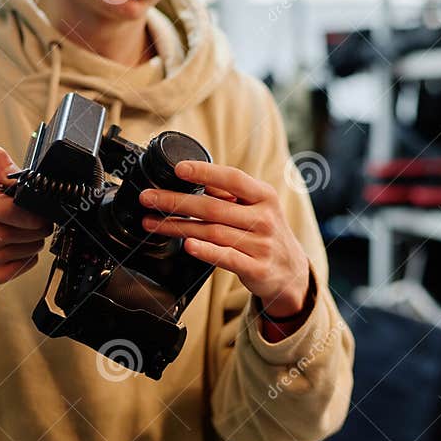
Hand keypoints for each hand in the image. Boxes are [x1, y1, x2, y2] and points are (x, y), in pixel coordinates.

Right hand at [0, 146, 52, 288]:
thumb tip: (16, 173)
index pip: (31, 214)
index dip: (37, 207)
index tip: (28, 201)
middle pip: (38, 232)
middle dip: (37, 221)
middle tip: (22, 214)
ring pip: (35, 248)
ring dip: (31, 237)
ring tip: (14, 227)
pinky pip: (28, 264)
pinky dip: (26, 254)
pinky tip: (11, 243)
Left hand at [139, 161, 309, 317]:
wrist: (292, 272)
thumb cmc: (266, 233)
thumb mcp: (258, 207)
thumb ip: (231, 193)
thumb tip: (196, 177)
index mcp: (264, 196)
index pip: (232, 178)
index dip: (204, 172)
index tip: (178, 169)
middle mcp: (264, 218)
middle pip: (213, 207)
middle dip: (175, 201)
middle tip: (148, 197)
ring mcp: (261, 245)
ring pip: (211, 232)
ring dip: (177, 226)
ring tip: (152, 222)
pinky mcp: (256, 269)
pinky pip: (225, 258)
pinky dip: (205, 251)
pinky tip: (186, 245)